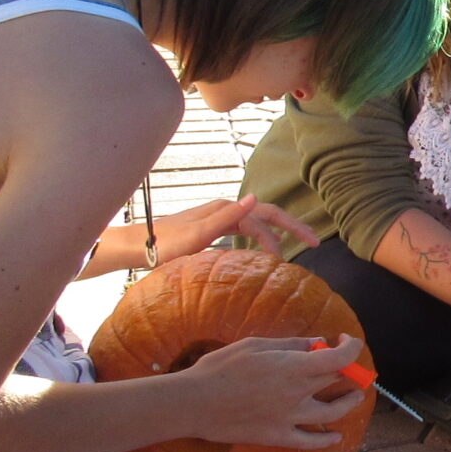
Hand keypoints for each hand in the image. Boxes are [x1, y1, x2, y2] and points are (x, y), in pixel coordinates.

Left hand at [157, 195, 317, 260]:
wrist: (137, 247)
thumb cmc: (164, 245)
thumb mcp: (197, 234)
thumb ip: (227, 216)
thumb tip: (256, 198)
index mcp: (225, 209)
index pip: (266, 217)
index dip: (288, 231)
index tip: (304, 249)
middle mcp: (224, 211)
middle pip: (266, 216)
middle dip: (291, 227)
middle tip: (314, 242)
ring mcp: (218, 220)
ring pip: (256, 224)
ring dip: (276, 234)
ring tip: (291, 250)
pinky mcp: (211, 231)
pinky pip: (244, 233)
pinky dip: (259, 240)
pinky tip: (260, 253)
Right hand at [176, 334, 366, 447]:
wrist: (195, 403)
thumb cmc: (220, 368)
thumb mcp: (256, 345)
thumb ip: (290, 345)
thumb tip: (316, 344)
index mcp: (295, 367)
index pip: (341, 358)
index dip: (351, 346)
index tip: (345, 341)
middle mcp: (299, 393)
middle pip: (338, 381)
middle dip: (348, 370)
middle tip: (346, 365)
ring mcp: (291, 418)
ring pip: (334, 413)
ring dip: (349, 403)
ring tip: (355, 397)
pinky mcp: (278, 437)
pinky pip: (310, 441)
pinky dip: (327, 440)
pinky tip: (335, 437)